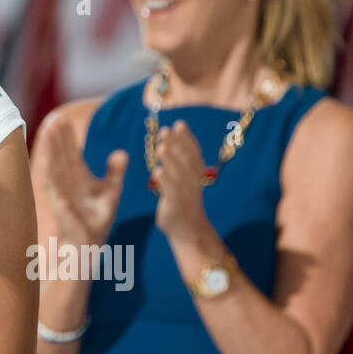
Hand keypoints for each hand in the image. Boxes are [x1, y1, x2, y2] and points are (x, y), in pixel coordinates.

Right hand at [39, 120, 127, 246]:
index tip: (64, 120)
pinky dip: (54, 188)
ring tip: (48, 142)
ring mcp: (62, 196)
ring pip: (55, 173)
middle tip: (54, 121)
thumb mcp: (111, 192)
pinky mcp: (63, 212)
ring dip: (51, 157)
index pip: (71, 153)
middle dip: (57, 140)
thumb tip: (122, 152)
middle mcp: (67, 183)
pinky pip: (58, 199)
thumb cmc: (97, 218)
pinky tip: (51, 176)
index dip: (67, 138)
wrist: (88, 244)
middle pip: (61, 158)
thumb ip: (115, 172)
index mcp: (78, 177)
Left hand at [151, 120, 207, 238]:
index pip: (193, 152)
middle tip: (166, 129)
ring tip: (161, 146)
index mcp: (195, 174)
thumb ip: (179, 160)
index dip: (187, 138)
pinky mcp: (175, 206)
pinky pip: (171, 193)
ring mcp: (185, 194)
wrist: (189, 229)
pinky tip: (158, 171)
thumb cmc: (183, 200)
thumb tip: (169, 139)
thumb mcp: (184, 178)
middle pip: (185, 160)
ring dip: (170, 160)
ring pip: (178, 174)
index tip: (180, 124)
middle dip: (177, 144)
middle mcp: (192, 182)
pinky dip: (166, 181)